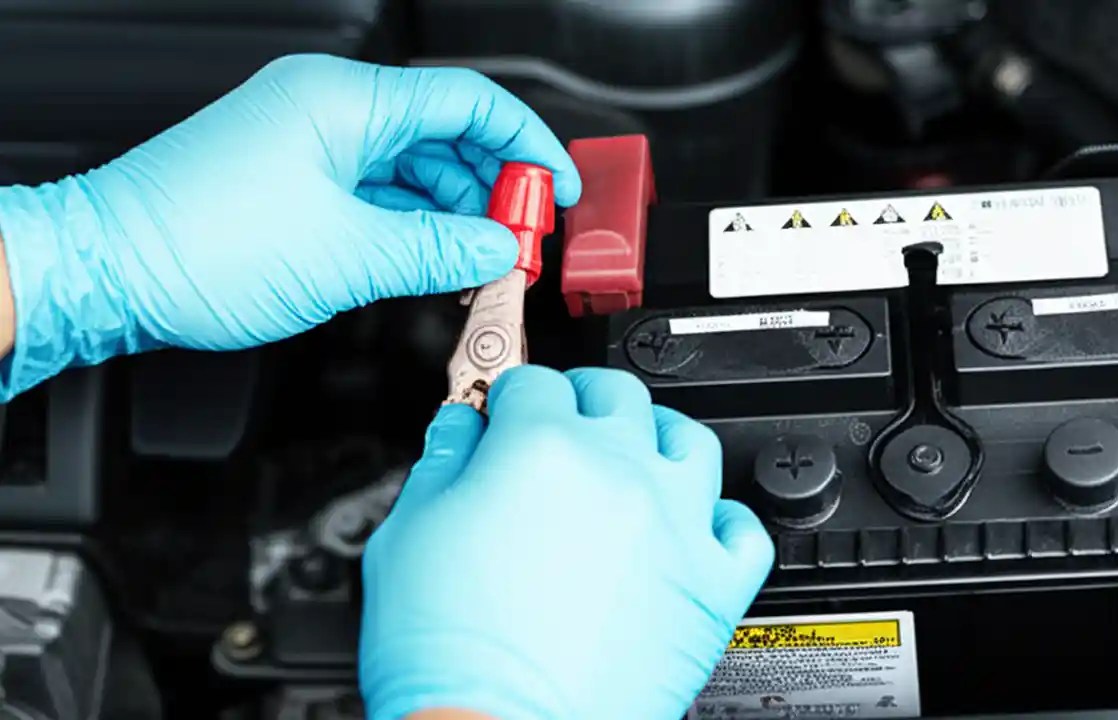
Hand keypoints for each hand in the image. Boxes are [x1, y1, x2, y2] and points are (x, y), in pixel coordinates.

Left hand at [0, 54, 579, 398]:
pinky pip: (379, 194)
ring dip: (455, 214)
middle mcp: (328, 112)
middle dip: (494, 188)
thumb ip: (438, 250)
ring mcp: (311, 146)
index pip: (466, 103)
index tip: (557, 188)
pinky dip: (415, 227)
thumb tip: (496, 249)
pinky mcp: (298, 183)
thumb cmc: (199, 243)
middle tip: (524, 240)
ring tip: (486, 262)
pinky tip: (439, 262)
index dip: (525, 144)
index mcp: (343, 102)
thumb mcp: (347, 255)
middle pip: (445, 135)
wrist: (110, 272)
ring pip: (414, 169)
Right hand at [359, 366, 774, 719]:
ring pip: (692, 442)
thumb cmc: (449, 650)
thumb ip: (442, 460)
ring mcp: (673, 526)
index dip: (512, 394)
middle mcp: (619, 471)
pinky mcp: (710, 585)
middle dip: (582, 397)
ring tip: (635, 455)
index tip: (507, 411)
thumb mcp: (410, 531)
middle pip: (618, 393)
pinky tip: (691, 525)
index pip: (535, 381)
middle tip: (562, 421)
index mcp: (542, 447)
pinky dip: (721, 519)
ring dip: (658, 437)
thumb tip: (461, 427)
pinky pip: (743, 531)